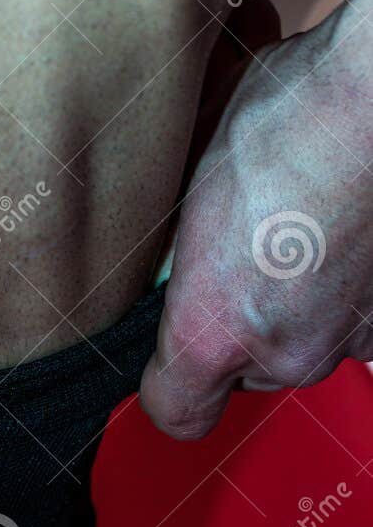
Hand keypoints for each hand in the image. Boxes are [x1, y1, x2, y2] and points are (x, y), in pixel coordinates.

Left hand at [140, 0, 372, 439]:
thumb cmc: (293, 113)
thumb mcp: (195, 177)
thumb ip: (182, 247)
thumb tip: (174, 250)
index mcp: (211, 330)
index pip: (176, 412)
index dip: (171, 382)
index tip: (172, 347)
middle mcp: (284, 354)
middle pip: (248, 372)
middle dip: (242, 323)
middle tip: (247, 252)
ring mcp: (348, 339)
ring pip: (305, 346)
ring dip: (299, 307)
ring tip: (303, 233)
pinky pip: (356, 325)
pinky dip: (348, 292)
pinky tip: (344, 236)